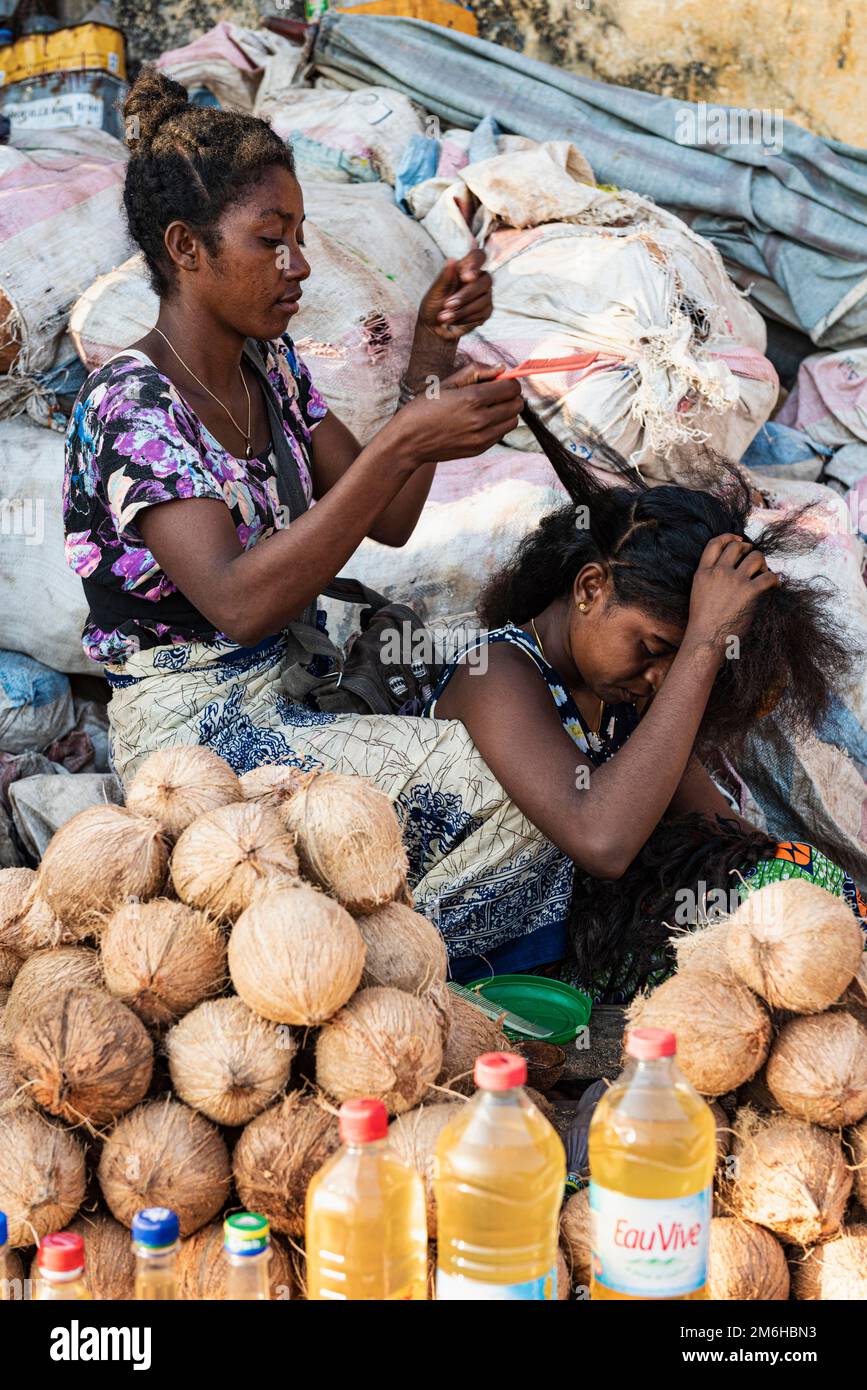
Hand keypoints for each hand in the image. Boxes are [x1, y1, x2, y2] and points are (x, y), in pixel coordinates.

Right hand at [386, 363, 521, 464]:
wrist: (408, 441)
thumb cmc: (425, 407)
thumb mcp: (447, 382)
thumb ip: (476, 371)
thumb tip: (501, 369)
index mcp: (472, 398)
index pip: (512, 388)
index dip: (509, 382)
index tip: (499, 382)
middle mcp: (480, 419)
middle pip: (517, 405)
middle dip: (510, 396)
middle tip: (495, 394)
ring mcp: (481, 437)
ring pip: (513, 421)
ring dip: (506, 413)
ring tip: (488, 408)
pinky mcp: (479, 449)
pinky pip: (500, 434)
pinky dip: (496, 426)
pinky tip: (479, 421)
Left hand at [417, 249, 492, 339]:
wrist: (434, 326)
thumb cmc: (434, 304)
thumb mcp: (435, 291)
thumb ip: (445, 277)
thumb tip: (451, 260)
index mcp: (465, 268)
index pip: (478, 256)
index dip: (476, 263)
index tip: (466, 277)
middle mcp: (479, 279)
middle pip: (486, 280)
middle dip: (466, 295)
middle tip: (447, 305)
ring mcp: (485, 295)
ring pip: (484, 299)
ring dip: (463, 310)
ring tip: (445, 317)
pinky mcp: (486, 310)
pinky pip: (482, 313)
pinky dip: (466, 318)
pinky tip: (454, 320)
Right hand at [687, 533, 779, 652]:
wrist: (706, 639)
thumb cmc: (703, 624)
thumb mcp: (698, 594)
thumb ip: (709, 579)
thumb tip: (729, 572)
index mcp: (703, 573)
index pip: (714, 544)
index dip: (728, 537)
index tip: (738, 539)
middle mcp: (719, 572)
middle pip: (737, 547)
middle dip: (748, 549)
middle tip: (754, 558)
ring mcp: (735, 581)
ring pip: (756, 557)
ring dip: (763, 563)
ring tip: (763, 573)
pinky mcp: (750, 592)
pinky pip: (769, 576)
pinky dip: (775, 579)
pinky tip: (775, 586)